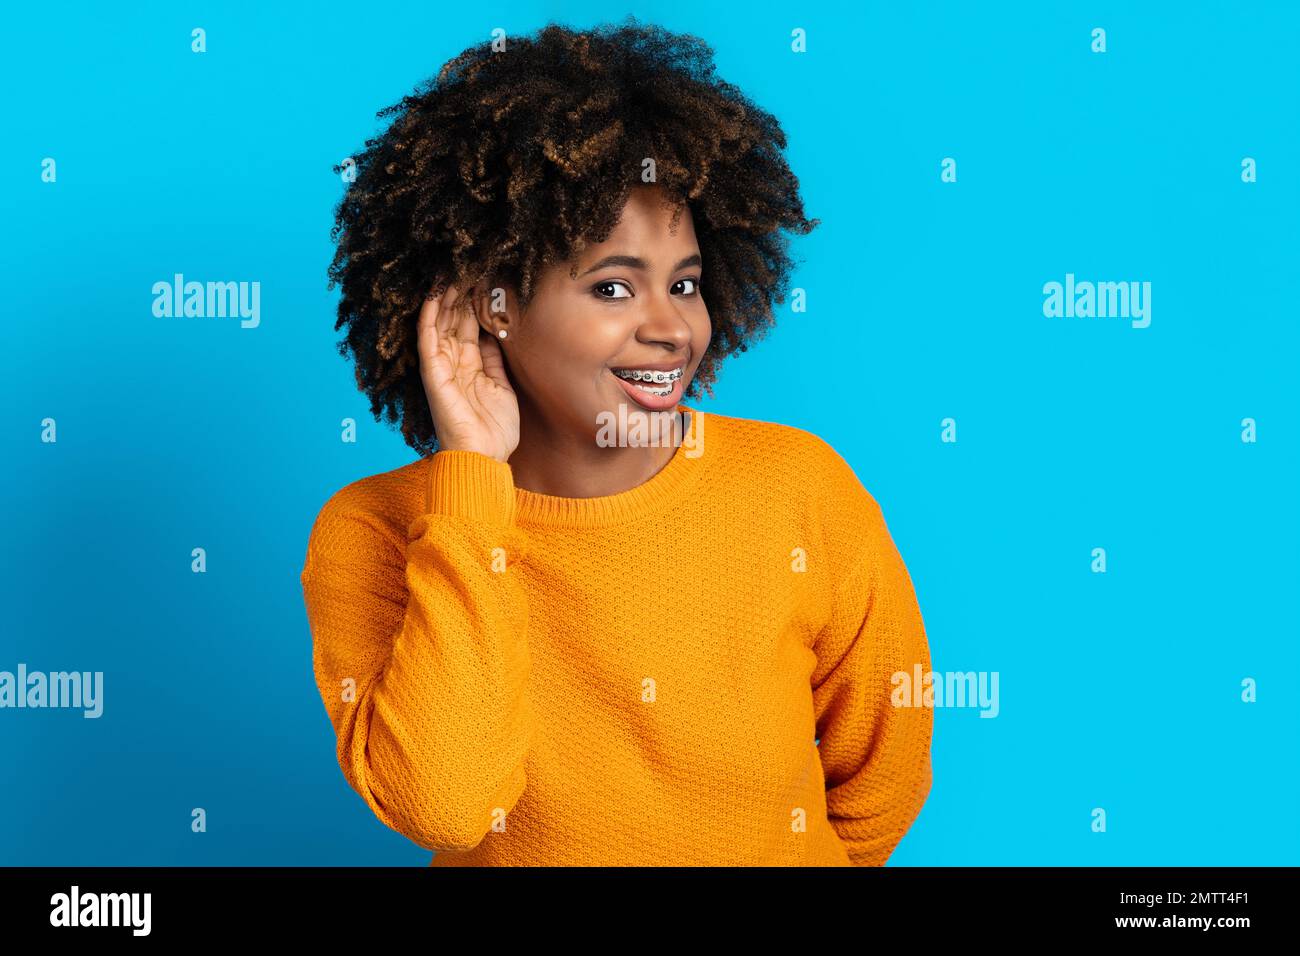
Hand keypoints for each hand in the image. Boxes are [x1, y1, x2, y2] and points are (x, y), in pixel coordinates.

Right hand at [417, 282, 519, 462]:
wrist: (485, 456)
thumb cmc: (495, 430)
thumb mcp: (502, 387)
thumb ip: (496, 361)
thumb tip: (496, 334)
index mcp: (471, 367)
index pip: (470, 328)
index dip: (475, 304)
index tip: (483, 280)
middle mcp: (454, 364)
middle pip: (455, 321)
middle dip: (460, 295)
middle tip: (466, 267)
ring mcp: (442, 368)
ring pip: (440, 324)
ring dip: (444, 298)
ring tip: (450, 273)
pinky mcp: (433, 374)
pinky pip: (428, 340)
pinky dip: (429, 318)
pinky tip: (433, 296)